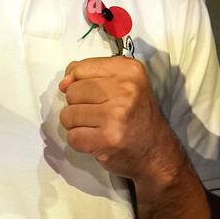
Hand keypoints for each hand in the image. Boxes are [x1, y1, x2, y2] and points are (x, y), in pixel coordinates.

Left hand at [58, 56, 182, 184]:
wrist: (156, 151)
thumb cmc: (135, 115)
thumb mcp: (123, 83)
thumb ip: (90, 75)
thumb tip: (63, 83)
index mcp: (130, 70)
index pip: (80, 68)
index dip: (78, 83)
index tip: (94, 95)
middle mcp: (126, 89)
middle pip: (72, 92)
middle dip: (78, 105)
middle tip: (99, 114)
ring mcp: (117, 114)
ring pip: (68, 115)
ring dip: (77, 125)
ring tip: (97, 127)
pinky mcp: (108, 139)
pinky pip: (72, 136)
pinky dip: (80, 141)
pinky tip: (97, 140)